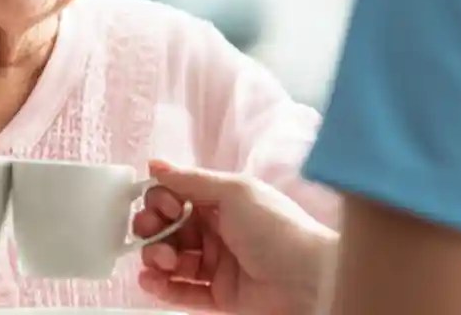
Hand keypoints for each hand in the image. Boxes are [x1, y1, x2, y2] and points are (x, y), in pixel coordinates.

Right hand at [133, 161, 336, 314]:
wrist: (309, 280)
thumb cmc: (276, 228)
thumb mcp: (235, 192)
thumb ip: (192, 180)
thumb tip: (154, 164)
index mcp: (222, 202)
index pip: (177, 197)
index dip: (162, 200)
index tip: (164, 205)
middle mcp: (218, 231)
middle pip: (170, 228)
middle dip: (153, 228)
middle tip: (151, 232)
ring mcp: (218, 265)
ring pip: (173, 260)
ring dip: (156, 257)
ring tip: (162, 260)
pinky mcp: (220, 296)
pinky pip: (183, 292)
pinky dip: (163, 287)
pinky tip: (151, 281)